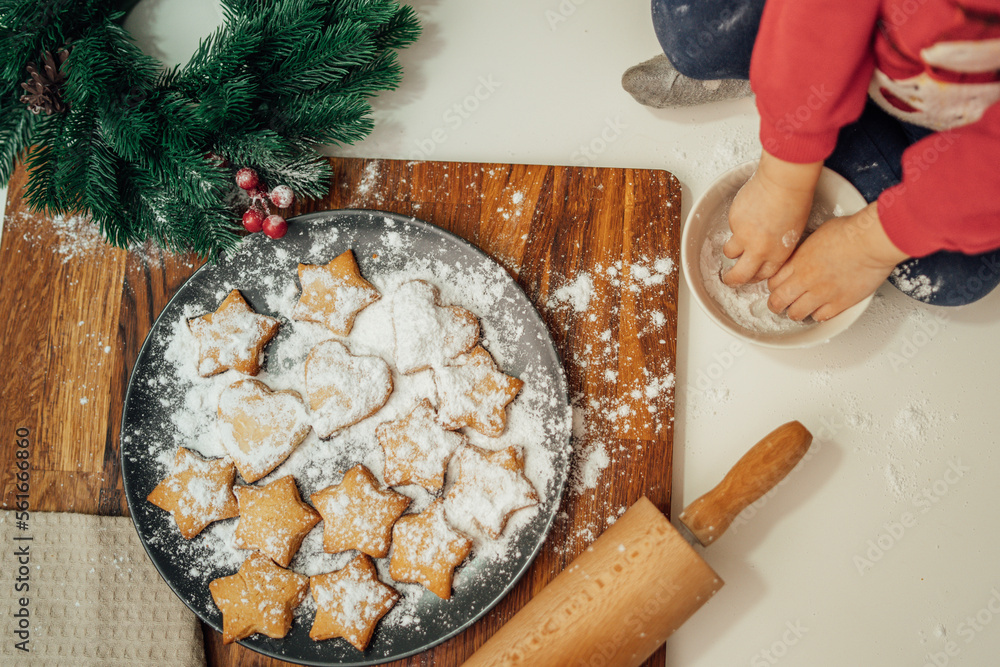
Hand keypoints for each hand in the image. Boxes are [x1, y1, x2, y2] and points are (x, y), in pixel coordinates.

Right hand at [723, 151, 822, 285]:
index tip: (750, 274)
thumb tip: (765, 252)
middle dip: (732, 280)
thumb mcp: (793, 233)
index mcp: (778, 254)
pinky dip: (737, 223)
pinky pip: (731, 228)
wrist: (784, 182)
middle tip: (728, 279)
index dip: (754, 275)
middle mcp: (759, 249)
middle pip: (740, 275)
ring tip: (740, 238)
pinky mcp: (733, 221)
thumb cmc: (795, 202)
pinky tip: (749, 212)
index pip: (762, 275)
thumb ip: (778, 247)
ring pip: (729, 252)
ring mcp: (744, 236)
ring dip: (732, 249)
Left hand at [767, 203, 909, 320]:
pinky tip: (821, 309)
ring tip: (798, 310)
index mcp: (798, 262)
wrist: (871, 242)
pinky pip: (820, 317)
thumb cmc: (851, 232)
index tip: (777, 288)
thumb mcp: (816, 235)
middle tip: (779, 305)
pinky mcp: (839, 303)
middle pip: (777, 301)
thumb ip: (805, 250)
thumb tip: (803, 254)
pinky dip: (818, 315)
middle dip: (776, 304)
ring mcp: (821, 293)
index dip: (773, 287)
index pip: (773, 282)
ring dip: (795, 312)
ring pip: (795, 313)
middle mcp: (805, 280)